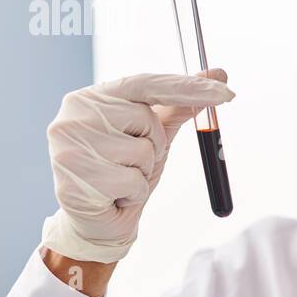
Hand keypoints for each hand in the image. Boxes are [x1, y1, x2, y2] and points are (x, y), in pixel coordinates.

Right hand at [40, 69, 233, 262]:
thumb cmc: (123, 173)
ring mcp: (70, 146)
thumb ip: (180, 105)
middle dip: (154, 145)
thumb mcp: (154, 136)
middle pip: (146, 119)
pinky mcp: (74, 178)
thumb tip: (218, 74)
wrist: (97, 222)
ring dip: (143, 172)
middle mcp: (75, 114)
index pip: (146, 83)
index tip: (225, 91)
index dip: (188, 86)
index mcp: (92, 97)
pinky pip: (132, 181)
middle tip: (133, 162)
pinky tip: (114, 197)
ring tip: (120, 180)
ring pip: (142, 152)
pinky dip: (134, 194)